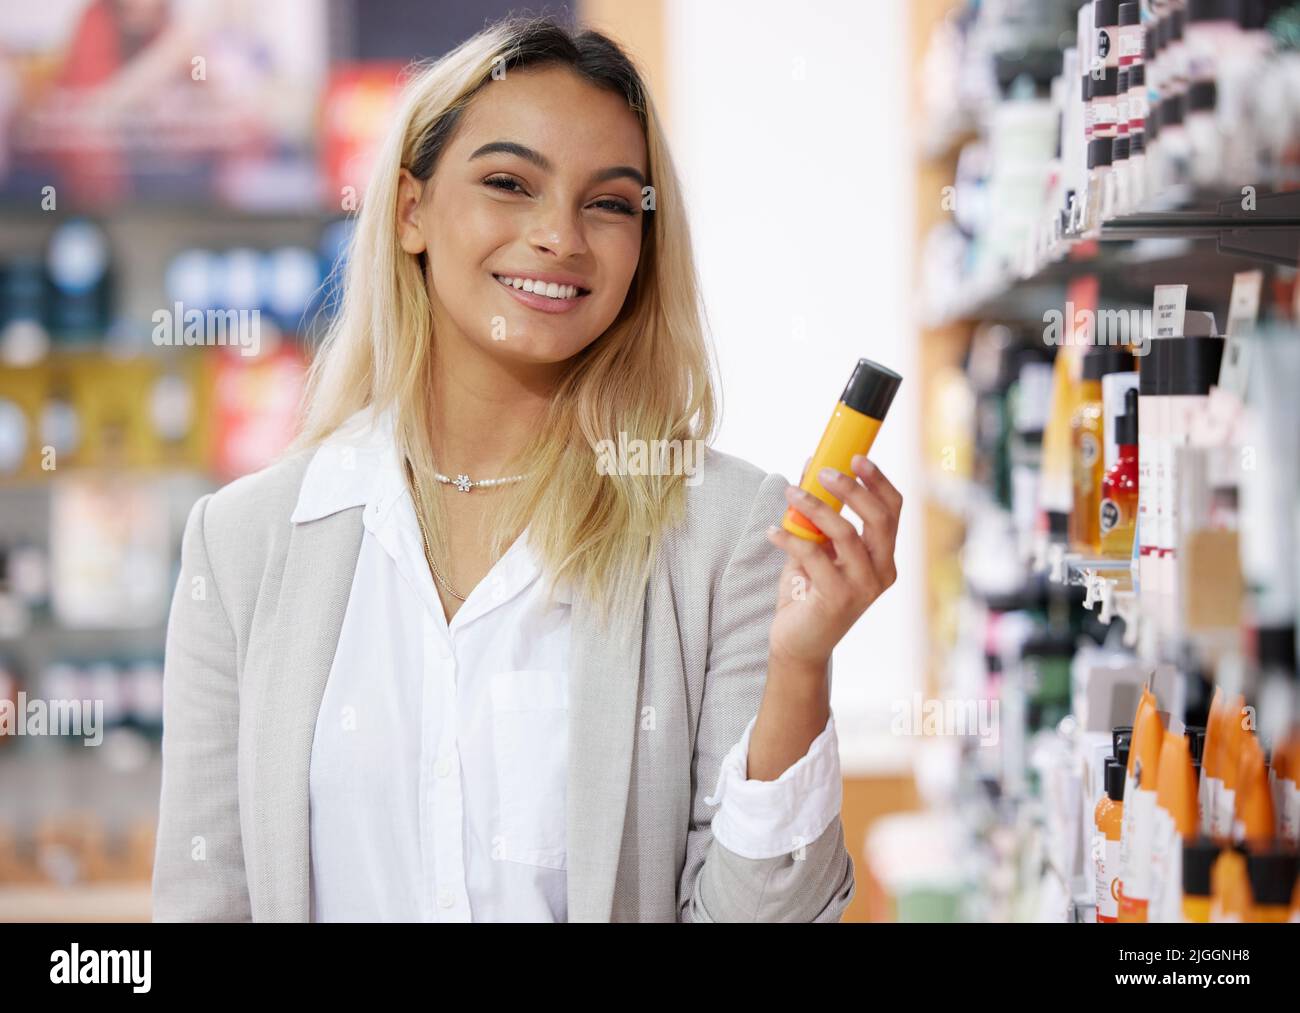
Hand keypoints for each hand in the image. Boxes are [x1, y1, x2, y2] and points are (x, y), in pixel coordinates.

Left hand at [764, 454, 901, 668]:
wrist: (798, 644)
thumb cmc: (809, 593)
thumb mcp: (817, 548)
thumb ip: (817, 515)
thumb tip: (810, 468)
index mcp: (884, 557)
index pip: (893, 510)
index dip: (878, 481)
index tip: (856, 457)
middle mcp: (882, 571)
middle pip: (878, 518)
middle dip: (851, 488)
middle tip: (824, 471)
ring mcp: (864, 588)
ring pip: (846, 534)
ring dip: (815, 507)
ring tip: (791, 493)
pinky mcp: (838, 599)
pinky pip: (815, 556)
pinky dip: (791, 538)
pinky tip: (772, 532)